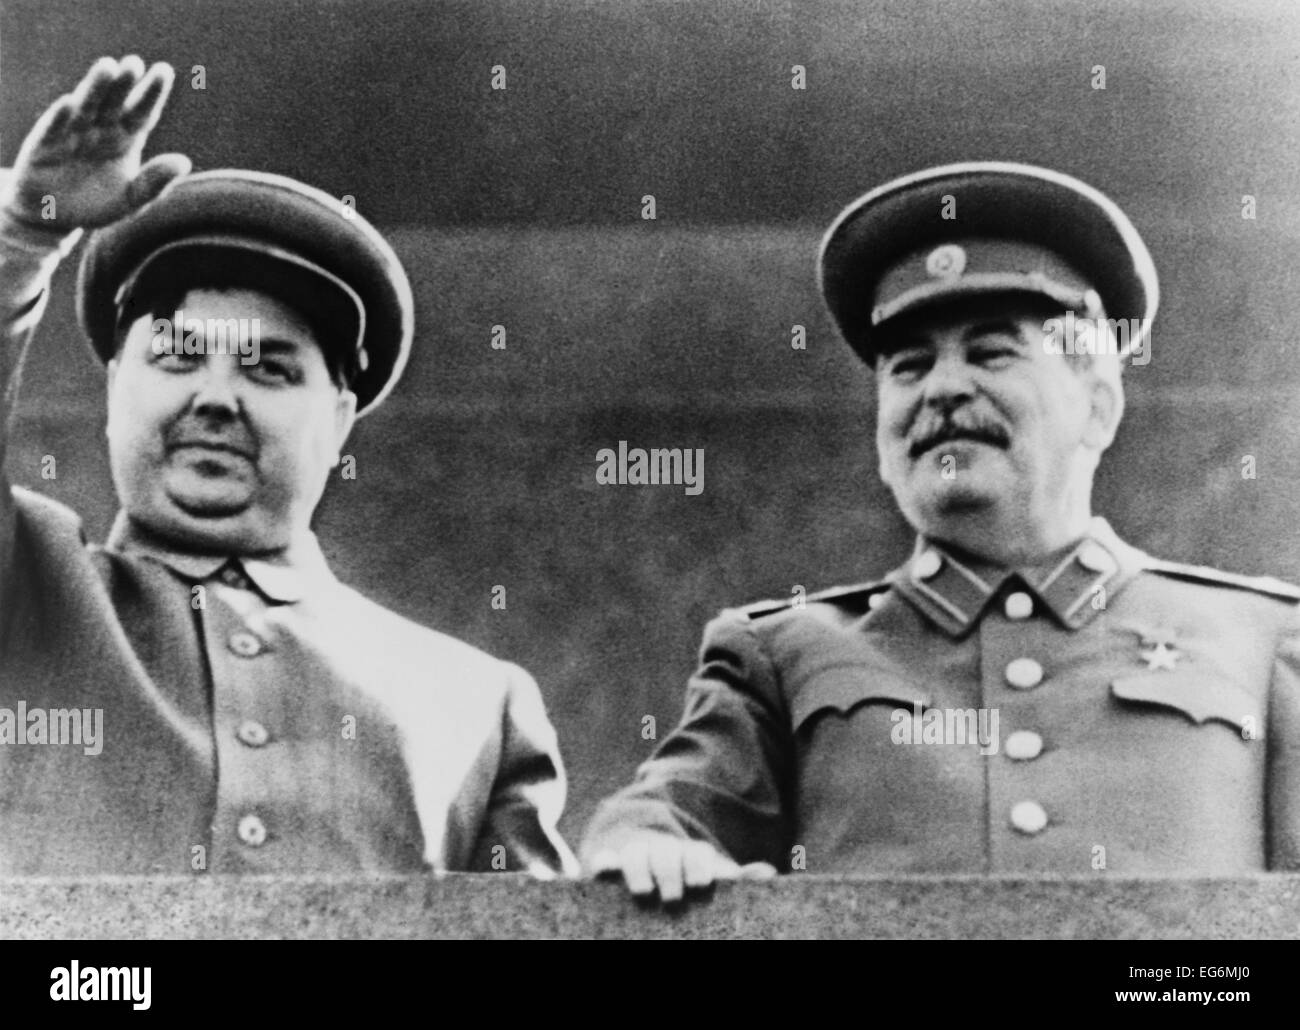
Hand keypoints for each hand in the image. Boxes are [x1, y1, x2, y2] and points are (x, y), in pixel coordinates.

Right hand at [0, 55, 190, 230]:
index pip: (142, 111)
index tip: (164, 70)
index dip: (152, 92)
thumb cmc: (100, 204)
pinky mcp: (44, 145)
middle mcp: (99, 128)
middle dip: (124, 83)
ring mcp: (71, 133)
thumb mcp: (133, 198)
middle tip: (134, 63)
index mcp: (126, 137)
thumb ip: (156, 182)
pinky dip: (61, 117)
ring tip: (107, 67)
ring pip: (85, 106)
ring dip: (95, 88)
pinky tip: (70, 104)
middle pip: (114, 102)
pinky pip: (53, 129)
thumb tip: (184, 163)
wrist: (59, 218)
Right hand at [587, 833, 776, 903]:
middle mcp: (664, 850)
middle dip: (671, 871)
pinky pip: (603, 859)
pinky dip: (603, 863)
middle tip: (674, 897)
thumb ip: (735, 880)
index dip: (699, 865)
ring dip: (639, 868)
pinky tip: (602, 871)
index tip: (701, 884)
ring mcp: (636, 855)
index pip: (697, 853)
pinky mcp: (610, 864)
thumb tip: (768, 873)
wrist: (647, 856)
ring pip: (636, 852)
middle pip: (667, 852)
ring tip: (645, 892)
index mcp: (691, 855)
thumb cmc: (687, 879)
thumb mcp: (711, 880)